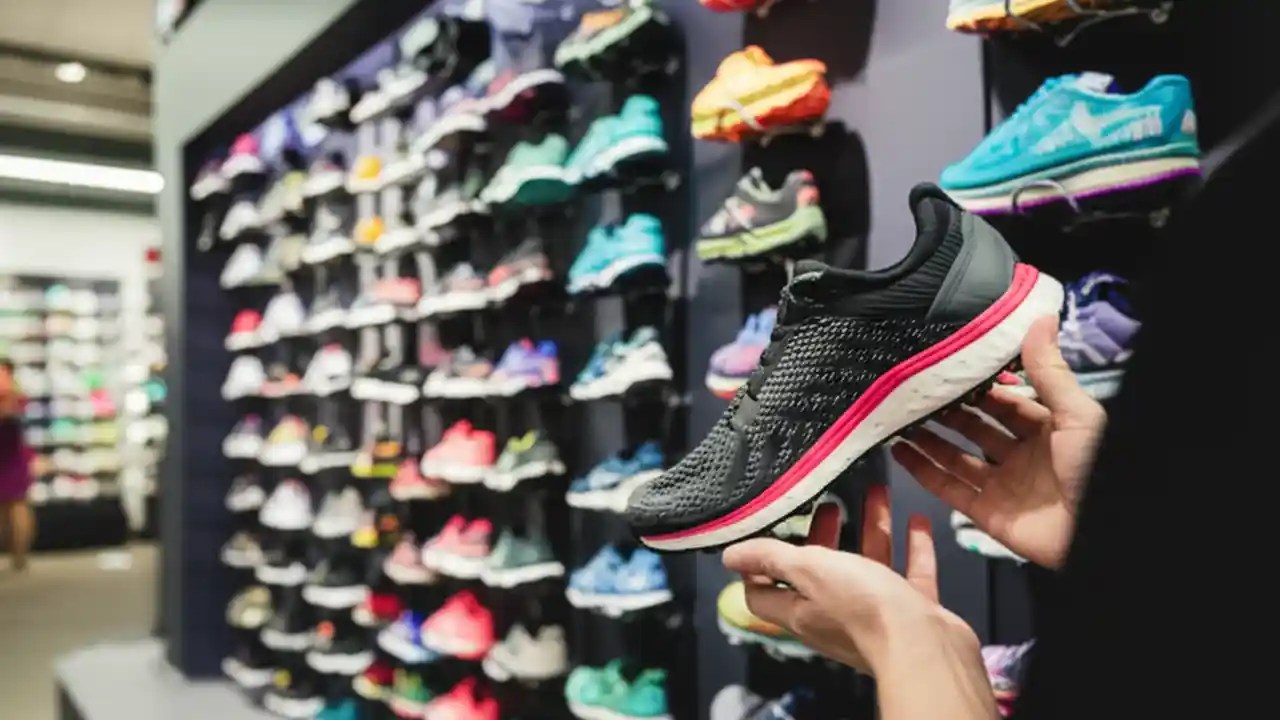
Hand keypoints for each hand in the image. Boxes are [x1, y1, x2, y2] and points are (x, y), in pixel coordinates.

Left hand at [722, 486, 979, 675]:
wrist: (926, 647)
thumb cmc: (862, 607)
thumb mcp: (808, 570)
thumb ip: (771, 559)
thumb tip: (729, 556)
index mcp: (800, 610)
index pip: (764, 592)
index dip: (758, 566)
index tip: (764, 531)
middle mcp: (833, 615)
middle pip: (819, 573)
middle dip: (822, 535)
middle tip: (829, 504)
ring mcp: (874, 615)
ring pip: (868, 566)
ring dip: (871, 530)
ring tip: (875, 493)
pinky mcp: (911, 612)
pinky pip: (908, 574)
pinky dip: (911, 547)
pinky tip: (917, 521)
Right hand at [891, 315, 1104, 568]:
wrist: (1098, 534)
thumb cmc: (1095, 469)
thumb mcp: (1077, 414)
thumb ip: (1050, 371)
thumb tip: (1039, 319)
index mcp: (1047, 429)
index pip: (1004, 403)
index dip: (977, 388)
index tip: (946, 368)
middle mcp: (1022, 456)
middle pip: (975, 429)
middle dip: (946, 411)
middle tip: (914, 390)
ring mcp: (1002, 486)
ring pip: (956, 458)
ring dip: (928, 439)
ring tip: (897, 418)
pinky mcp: (987, 515)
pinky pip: (948, 490)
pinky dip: (922, 472)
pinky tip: (899, 452)